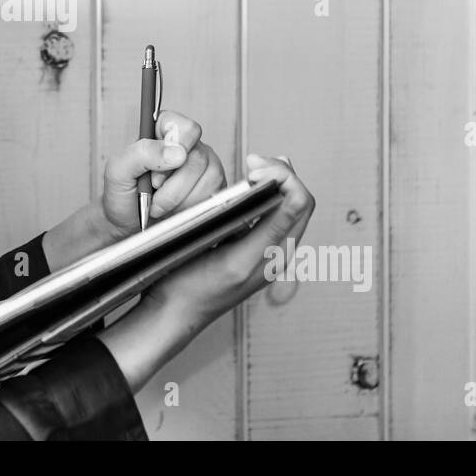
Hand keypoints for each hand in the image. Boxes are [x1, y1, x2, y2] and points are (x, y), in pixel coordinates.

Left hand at [100, 109, 227, 240]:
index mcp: (163, 131)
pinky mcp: (213, 188)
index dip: (177, 147)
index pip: (185, 127)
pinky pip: (213, 195)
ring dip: (179, 199)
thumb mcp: (118, 170)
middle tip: (153, 189)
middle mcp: (187, 145)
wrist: (129, 223)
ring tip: (161, 201)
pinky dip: (190, 208)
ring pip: (209, 178)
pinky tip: (175, 208)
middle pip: (197, 157)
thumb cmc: (123, 194)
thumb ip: (142, 153)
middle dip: (172, 184)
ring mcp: (204, 166)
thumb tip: (177, 153)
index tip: (160, 169)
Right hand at [138, 154, 315, 331]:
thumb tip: (297, 200)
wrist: (173, 313)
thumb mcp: (236, 259)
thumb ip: (270, 231)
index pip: (302, 201)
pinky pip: (269, 215)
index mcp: (277, 254)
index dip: (283, 176)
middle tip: (251, 162)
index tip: (252, 167)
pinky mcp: (251, 251)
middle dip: (280, 174)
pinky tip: (242, 188)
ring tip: (249, 169)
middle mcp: (277, 253)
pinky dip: (260, 194)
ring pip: (286, 205)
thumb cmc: (194, 290)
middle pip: (298, 200)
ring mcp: (265, 252)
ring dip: (272, 182)